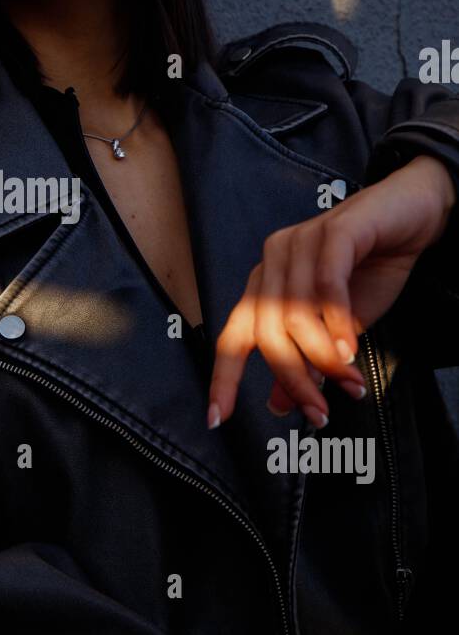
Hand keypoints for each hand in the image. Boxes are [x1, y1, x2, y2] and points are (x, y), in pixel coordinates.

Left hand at [206, 153, 456, 428]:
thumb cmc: (374, 267)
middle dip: (292, 379)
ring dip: (322, 357)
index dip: (223, 378)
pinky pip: (326, 285)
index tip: (219, 419)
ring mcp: (300, 241)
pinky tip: (349, 349)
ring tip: (349, 382)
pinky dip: (336, 323)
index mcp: (267, 282)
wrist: (414, 215)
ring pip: (295, 314)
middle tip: (319, 414)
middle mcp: (274, 260)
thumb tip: (276, 405)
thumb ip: (307, 361)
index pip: (234, 334)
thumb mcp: (338, 328)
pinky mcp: (333, 231)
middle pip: (265, 332)